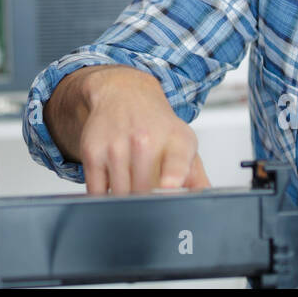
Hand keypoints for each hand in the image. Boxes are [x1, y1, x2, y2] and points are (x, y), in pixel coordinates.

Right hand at [46, 65, 210, 195]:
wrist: (123, 94)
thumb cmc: (156, 125)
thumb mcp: (183, 143)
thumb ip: (196, 177)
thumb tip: (204, 202)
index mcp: (176, 140)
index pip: (176, 161)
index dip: (173, 175)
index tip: (170, 186)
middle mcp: (145, 139)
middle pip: (145, 191)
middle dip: (148, 200)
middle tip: (150, 190)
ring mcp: (117, 145)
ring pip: (121, 194)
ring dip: (126, 198)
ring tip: (132, 180)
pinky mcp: (93, 152)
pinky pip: (97, 191)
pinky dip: (104, 195)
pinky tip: (113, 179)